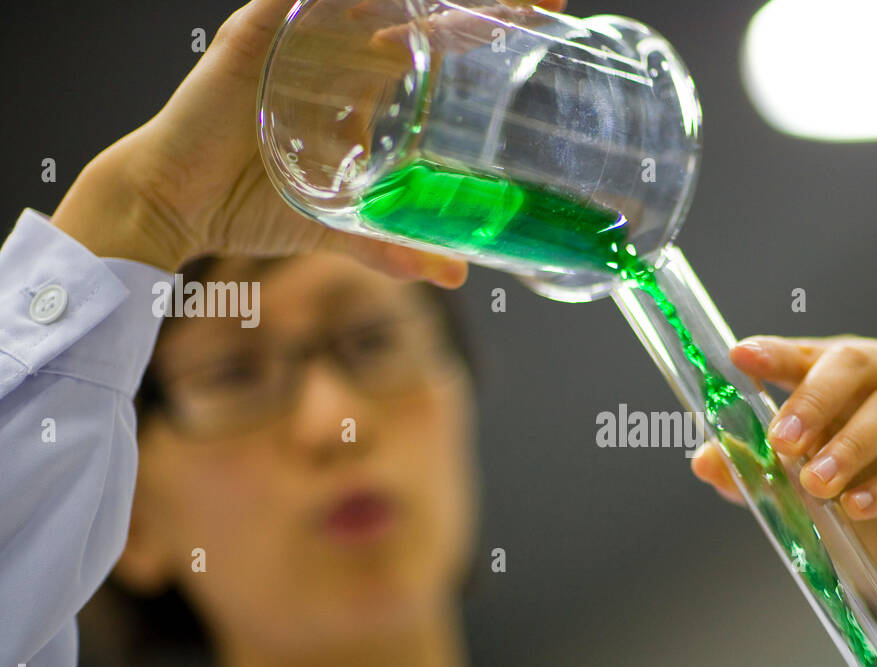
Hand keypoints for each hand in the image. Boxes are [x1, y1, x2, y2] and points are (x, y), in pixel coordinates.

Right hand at [50, 0, 563, 276]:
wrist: (177, 205)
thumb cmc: (252, 208)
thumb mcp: (340, 227)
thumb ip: (394, 246)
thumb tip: (457, 276)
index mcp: (361, 86)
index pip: (435, 45)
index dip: (487, 27)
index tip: (546, 14)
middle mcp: (337, 51)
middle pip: (417, 9)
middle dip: (479, 3)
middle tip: (542, 0)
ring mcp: (301, 35)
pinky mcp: (260, 32)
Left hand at [692, 335, 876, 628]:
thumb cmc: (854, 499)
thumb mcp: (796, 488)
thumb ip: (755, 470)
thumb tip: (704, 460)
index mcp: (851, 366)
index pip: (809, 353)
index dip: (776, 352)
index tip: (740, 358)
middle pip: (855, 363)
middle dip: (813, 400)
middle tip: (782, 441)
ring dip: (851, 445)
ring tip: (817, 484)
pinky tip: (859, 506)